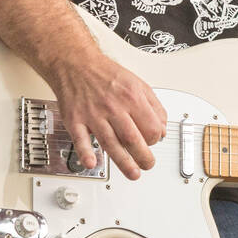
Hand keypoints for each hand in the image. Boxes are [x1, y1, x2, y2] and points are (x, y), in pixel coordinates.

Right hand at [48, 51, 167, 180]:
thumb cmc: (106, 75)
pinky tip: (92, 163)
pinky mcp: (75, 119)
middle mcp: (113, 106)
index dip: (155, 138)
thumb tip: (163, 128)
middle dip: (143, 156)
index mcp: (131, 97)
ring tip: (133, 173)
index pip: (150, 126)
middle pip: (132, 138)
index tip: (154, 142)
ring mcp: (93, 114)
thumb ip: (154, 106)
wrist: (76, 64)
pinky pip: (80, 139)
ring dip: (122, 162)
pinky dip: (85, 152)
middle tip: (148, 165)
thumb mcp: (138, 84)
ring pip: (110, 143)